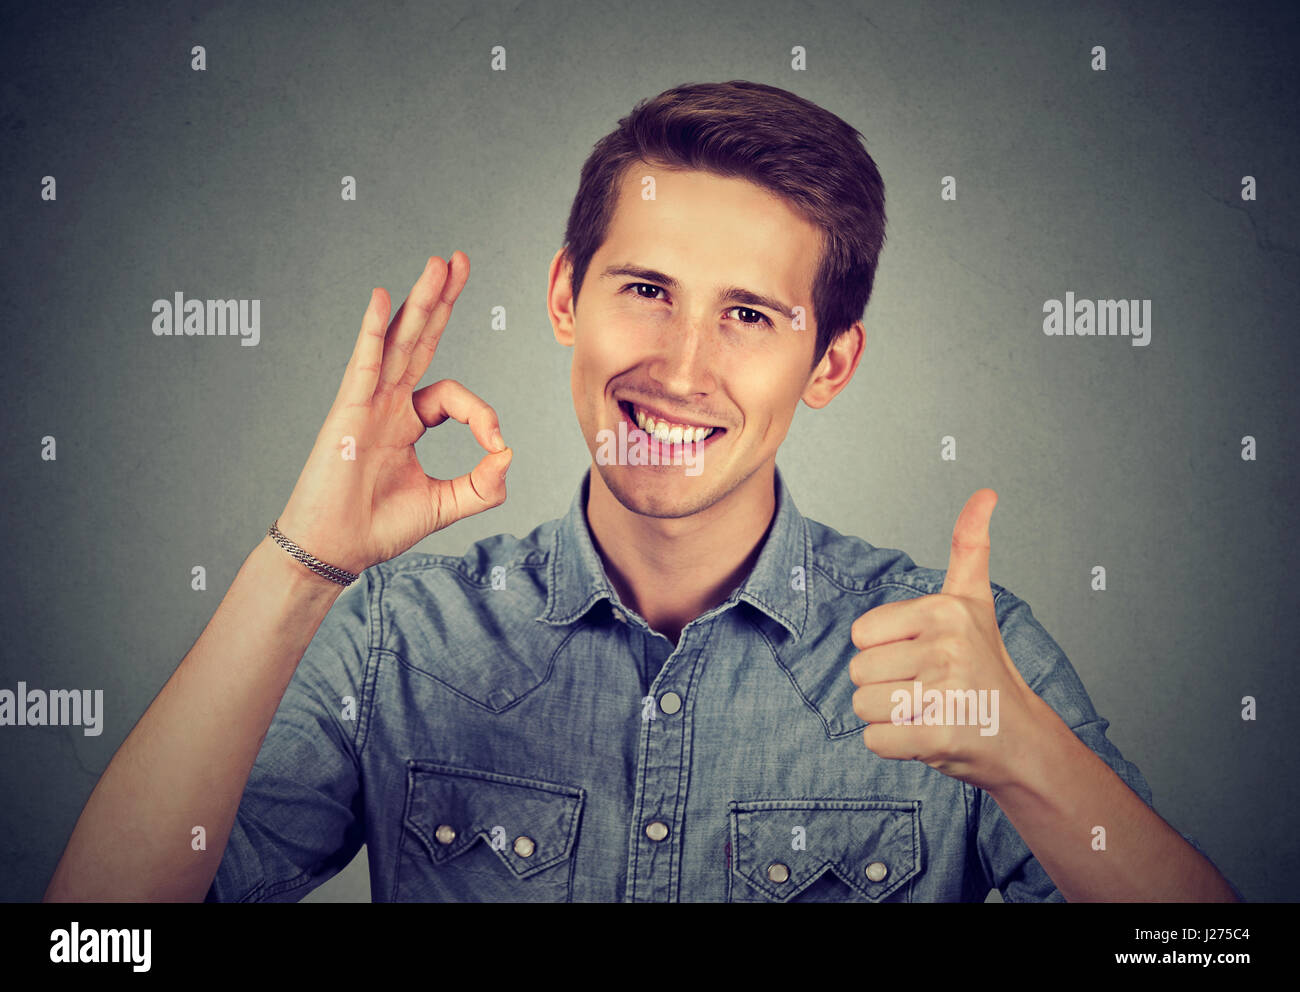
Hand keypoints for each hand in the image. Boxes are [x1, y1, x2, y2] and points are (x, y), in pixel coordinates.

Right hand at [274, 252, 512, 576]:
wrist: (336, 549)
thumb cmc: (378, 526)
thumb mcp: (447, 504)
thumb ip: (483, 483)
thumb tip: (509, 454)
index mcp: (409, 420)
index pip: (454, 396)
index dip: (483, 415)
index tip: (495, 446)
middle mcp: (388, 402)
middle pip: (420, 339)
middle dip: (441, 300)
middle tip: (459, 261)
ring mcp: (367, 402)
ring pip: (398, 340)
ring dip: (420, 301)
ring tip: (438, 264)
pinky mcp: (347, 410)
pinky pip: (363, 362)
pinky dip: (373, 331)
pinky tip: (382, 298)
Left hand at [848, 489, 1051, 790]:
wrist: (1020, 738)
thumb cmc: (987, 669)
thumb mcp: (976, 602)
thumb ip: (970, 547)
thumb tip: (985, 493)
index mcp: (944, 610)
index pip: (860, 634)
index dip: (884, 651)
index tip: (922, 658)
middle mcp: (945, 645)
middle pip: (858, 671)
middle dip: (885, 687)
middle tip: (927, 690)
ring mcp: (944, 690)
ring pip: (862, 706)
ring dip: (888, 717)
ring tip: (927, 710)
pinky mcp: (939, 733)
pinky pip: (875, 740)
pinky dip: (893, 745)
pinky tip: (926, 735)